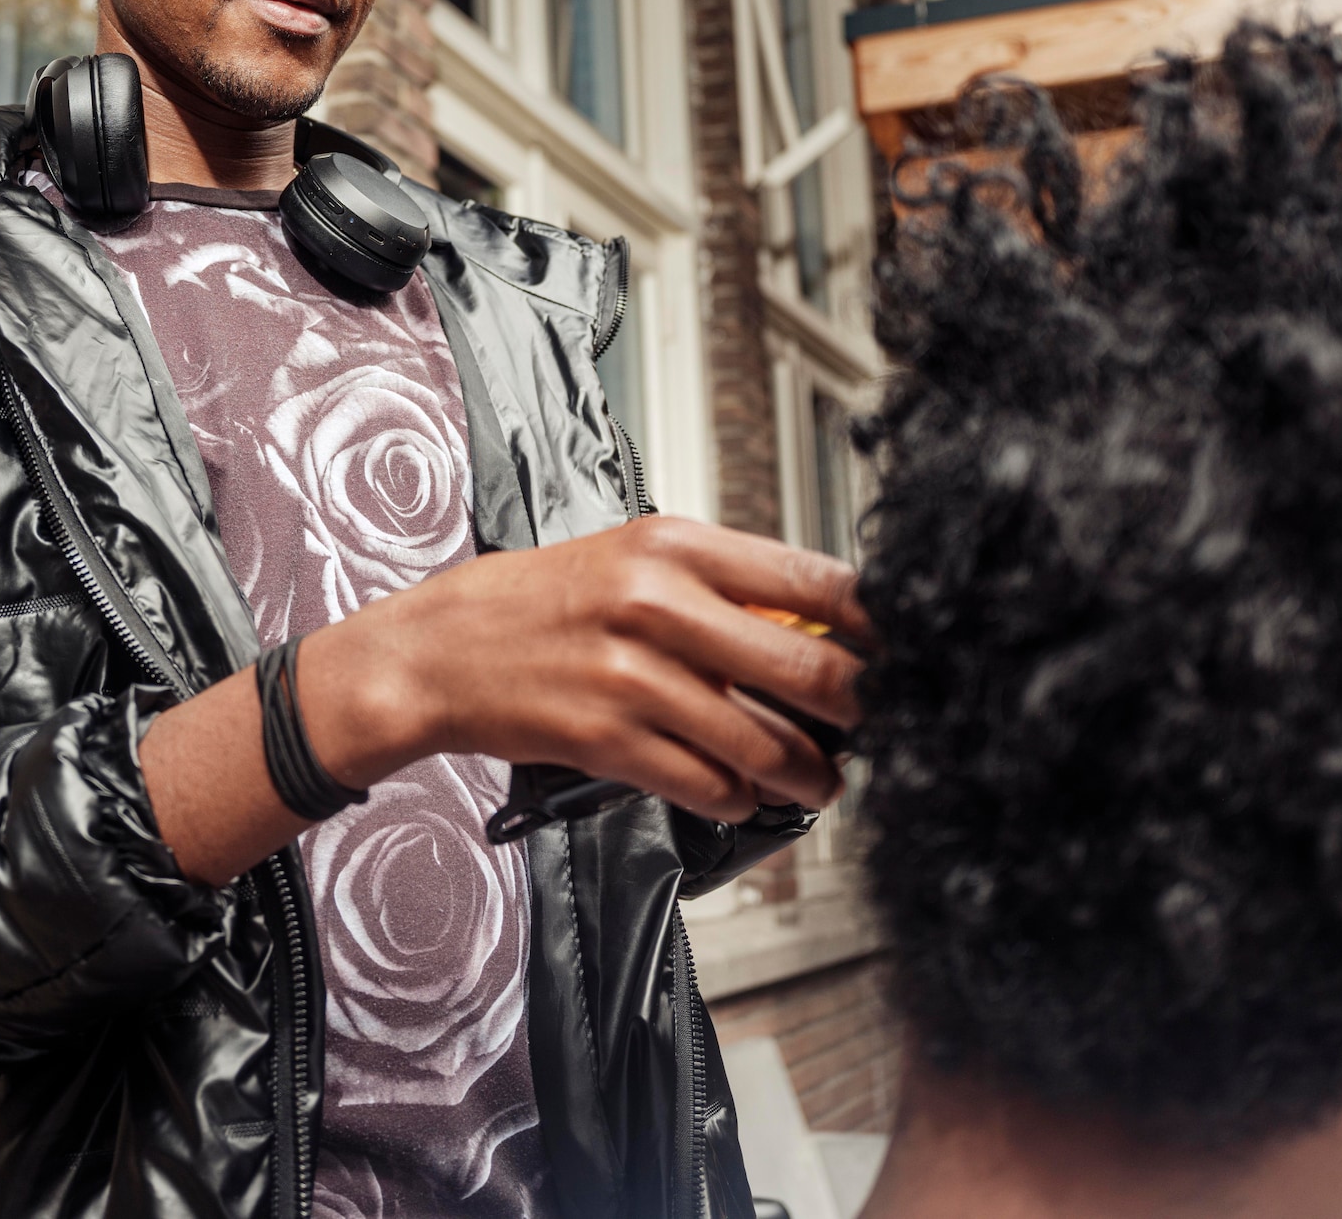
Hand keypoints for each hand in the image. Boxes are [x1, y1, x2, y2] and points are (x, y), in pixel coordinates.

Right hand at [298, 515, 866, 821]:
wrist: (437, 651)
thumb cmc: (536, 603)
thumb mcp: (630, 558)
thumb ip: (716, 585)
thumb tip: (811, 624)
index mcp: (674, 545)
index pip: (813, 579)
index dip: (876, 624)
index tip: (904, 650)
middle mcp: (658, 603)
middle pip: (807, 667)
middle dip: (858, 711)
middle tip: (873, 727)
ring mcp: (634, 675)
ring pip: (764, 741)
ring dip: (806, 772)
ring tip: (818, 779)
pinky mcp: (609, 740)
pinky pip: (708, 783)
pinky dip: (739, 797)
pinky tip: (741, 792)